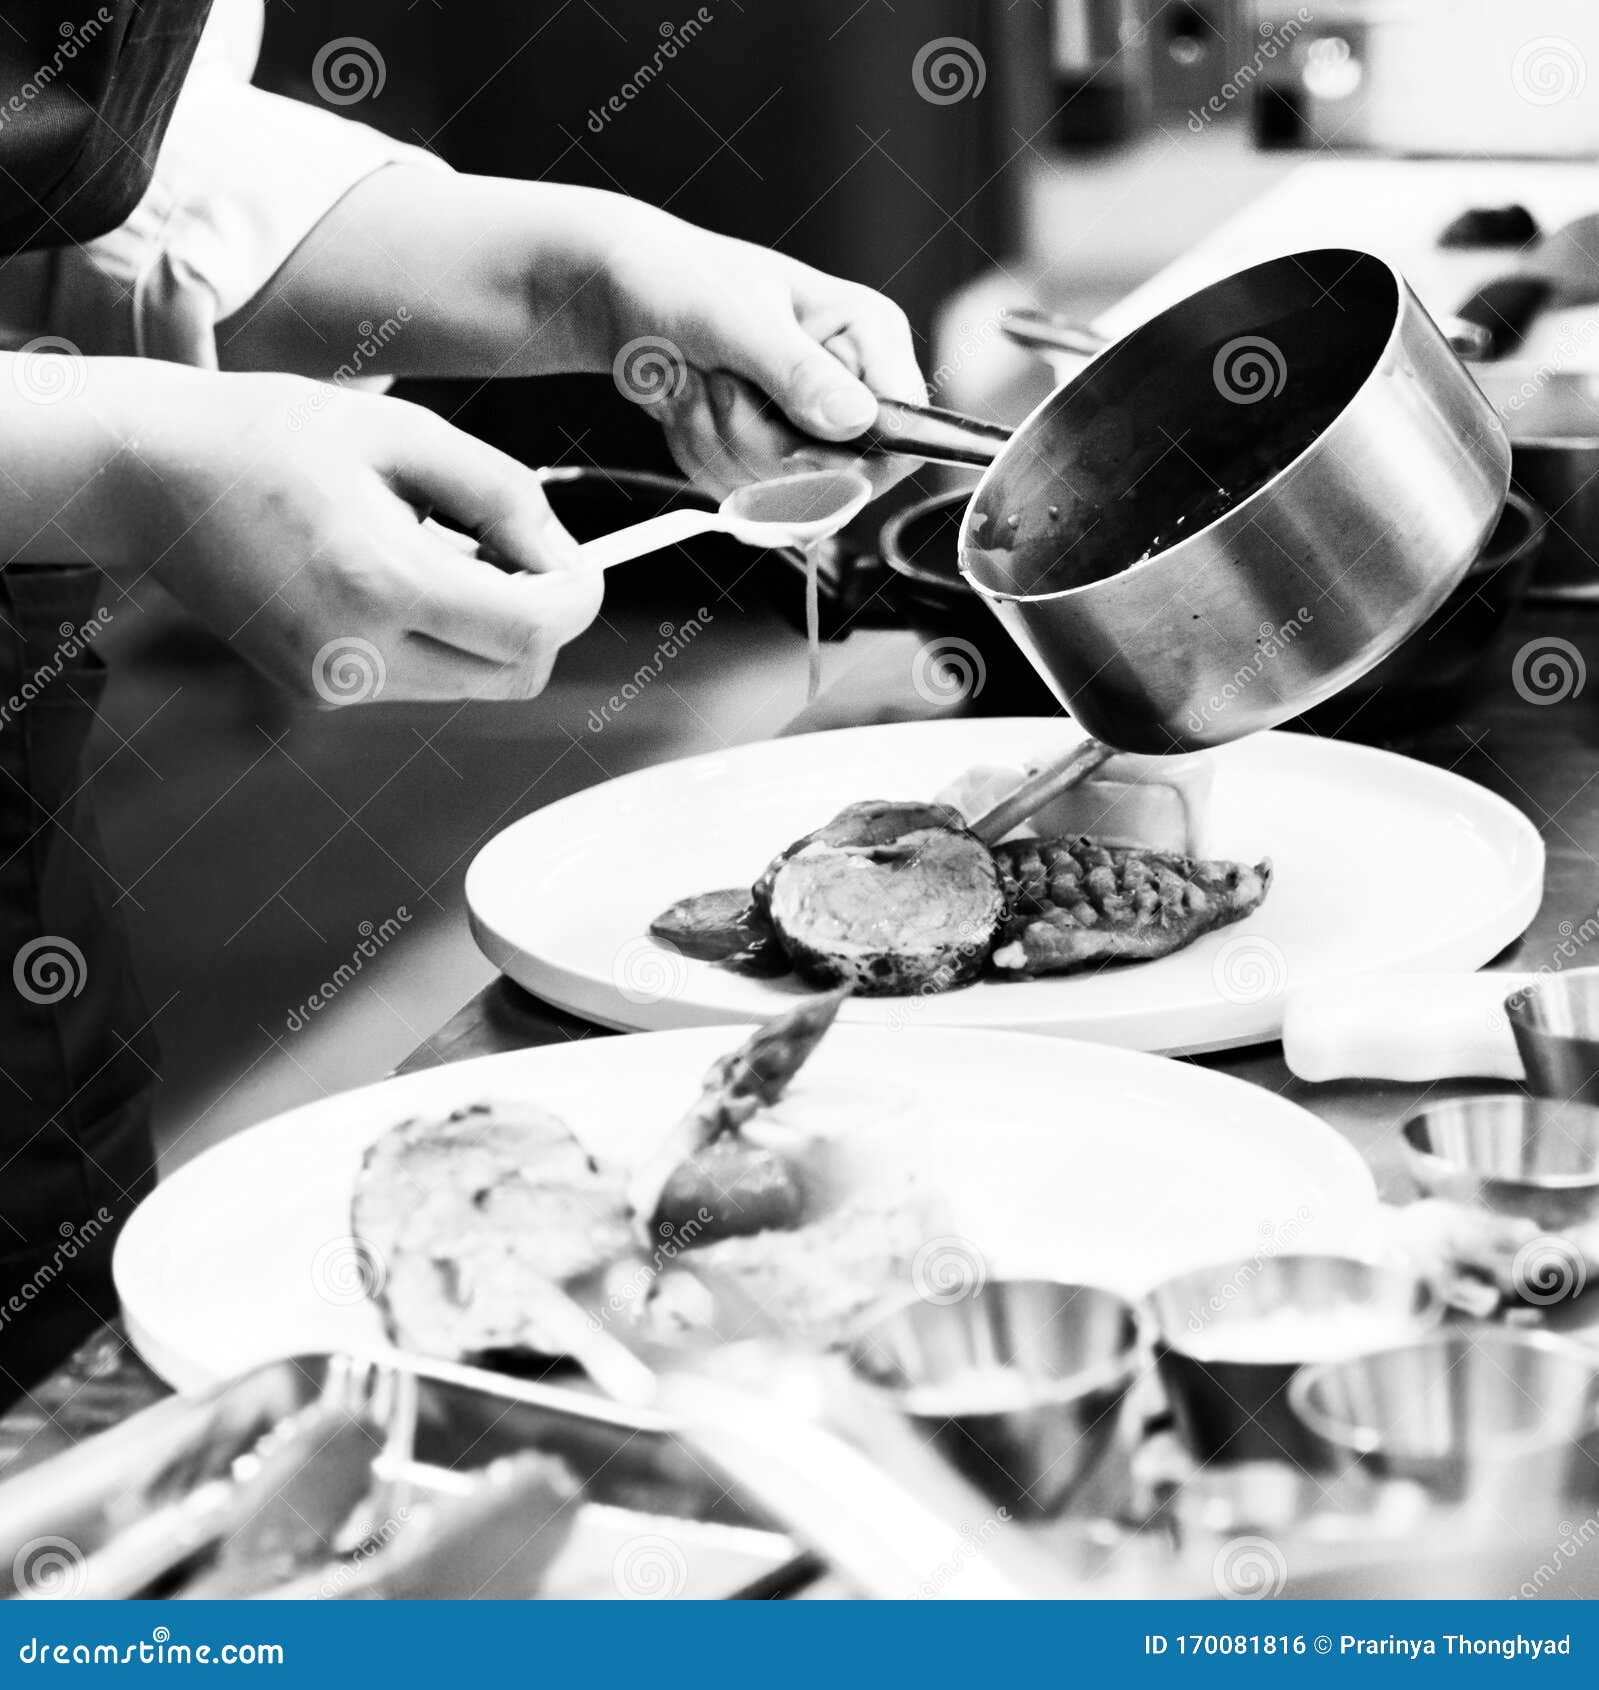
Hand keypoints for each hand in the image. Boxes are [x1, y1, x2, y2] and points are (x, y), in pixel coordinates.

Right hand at [95, 364, 600, 703]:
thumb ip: (504, 494)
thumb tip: (567, 558)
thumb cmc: (272, 435)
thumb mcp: (404, 433)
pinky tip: (396, 571)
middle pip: (517, 674)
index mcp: (377, 582)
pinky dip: (441, 633)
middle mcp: (356, 654)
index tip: (583, 561)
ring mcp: (334, 684)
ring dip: (490, 625)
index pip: (532, 631)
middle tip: (518, 548)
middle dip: (542, 618)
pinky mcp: (319, 691)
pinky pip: (425, 677)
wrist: (149, 476)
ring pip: (475, 681)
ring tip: (439, 545)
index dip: (579, 596)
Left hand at [600, 212, 927, 499]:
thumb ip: (798, 370)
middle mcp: (848, 385)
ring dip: (721, 444)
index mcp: (867, 336)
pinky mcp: (769, 454)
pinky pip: (747, 495)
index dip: (855, 458)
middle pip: (837, 475)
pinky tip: (690, 407)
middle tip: (719, 382)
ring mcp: (808, 424)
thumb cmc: (681, 278)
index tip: (795, 447)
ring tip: (698, 384)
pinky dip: (704, 456)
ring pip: (783, 490)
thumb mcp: (738, 318)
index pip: (905, 428)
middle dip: (760, 443)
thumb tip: (856, 419)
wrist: (623, 294)